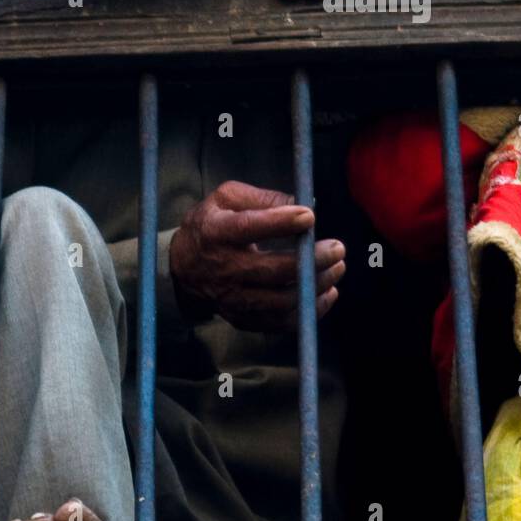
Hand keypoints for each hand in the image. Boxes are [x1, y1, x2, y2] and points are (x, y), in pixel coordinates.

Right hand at [169, 182, 345, 332]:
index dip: (280, 223)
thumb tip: (300, 202)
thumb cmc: (212, 224)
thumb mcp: (226, 198)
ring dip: (314, 286)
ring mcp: (232, 299)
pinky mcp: (242, 318)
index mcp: (216, 232)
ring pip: (280, 300)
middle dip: (310, 260)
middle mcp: (223, 269)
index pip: (248, 228)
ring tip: (337, 267)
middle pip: (271, 270)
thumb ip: (262, 197)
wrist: (183, 266)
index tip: (309, 216)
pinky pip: (280, 323)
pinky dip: (308, 311)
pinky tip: (327, 293)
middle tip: (337, 248)